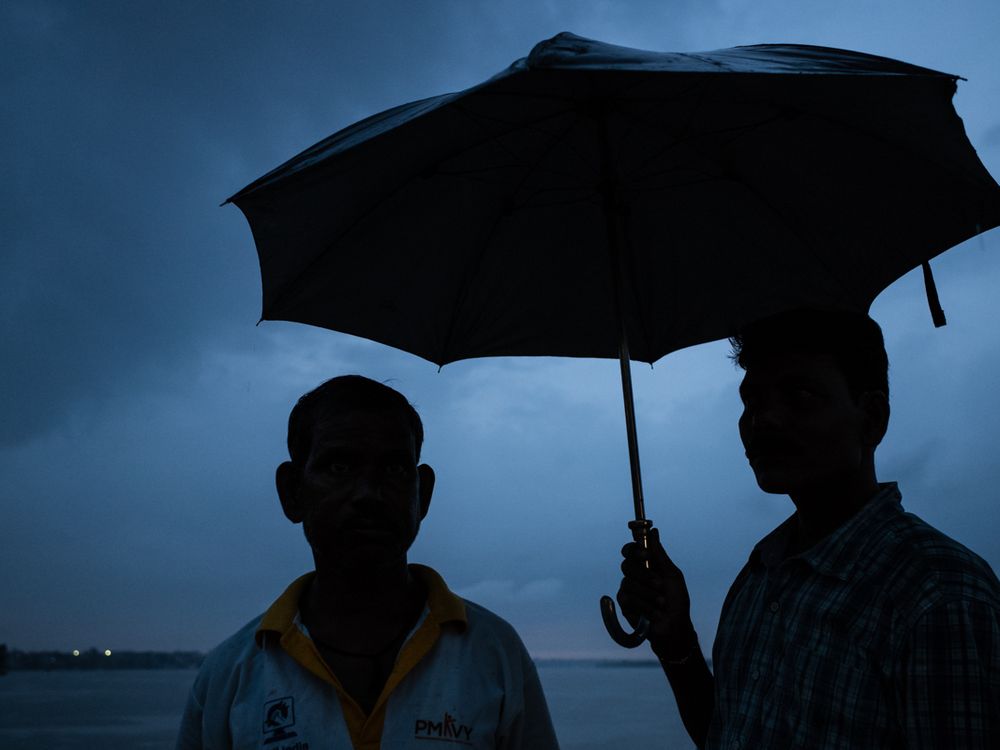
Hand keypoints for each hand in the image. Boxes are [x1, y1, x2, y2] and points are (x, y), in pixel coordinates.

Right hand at [617, 527, 697, 661]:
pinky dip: (645, 606)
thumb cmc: (677, 600)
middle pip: (627, 564)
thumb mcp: (672, 575)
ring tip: (662, 603)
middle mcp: (634, 575)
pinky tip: (654, 613)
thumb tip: (653, 530)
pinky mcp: (624, 605)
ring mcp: (628, 589)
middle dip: (645, 576)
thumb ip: (660, 554)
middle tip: (660, 586)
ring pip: (628, 583)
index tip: (646, 556)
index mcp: (645, 565)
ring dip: (649, 594)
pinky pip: (628, 598)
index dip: (635, 550)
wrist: (675, 626)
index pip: (630, 550)